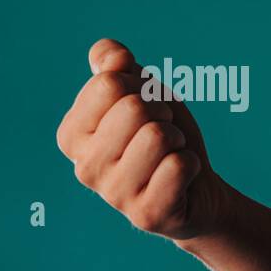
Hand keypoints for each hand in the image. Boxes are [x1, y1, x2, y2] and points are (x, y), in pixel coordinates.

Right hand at [56, 38, 228, 239]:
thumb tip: (113, 55)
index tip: (147, 110)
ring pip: (158, 136)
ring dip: (177, 140)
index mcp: (72, 134)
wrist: (198, 185)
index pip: (108, 83)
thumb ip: (116, 66)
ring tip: (170, 156)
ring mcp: (114, 195)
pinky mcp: (146, 214)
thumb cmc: (164, 135)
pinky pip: (179, 166)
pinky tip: (182, 179)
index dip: (142, 88)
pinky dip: (192, 163)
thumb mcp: (142, 91)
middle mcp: (84, 167)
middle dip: (163, 114)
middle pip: (134, 108)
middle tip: (164, 136)